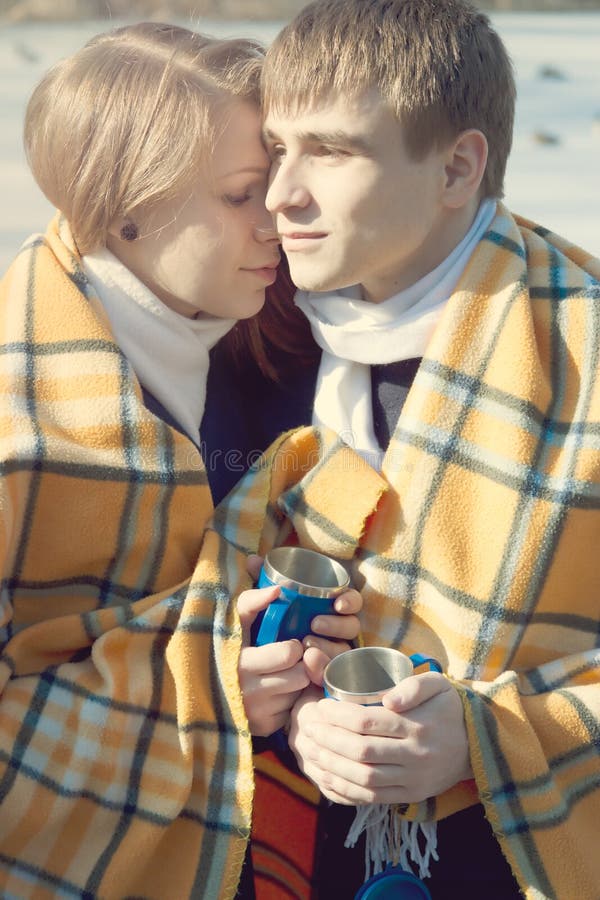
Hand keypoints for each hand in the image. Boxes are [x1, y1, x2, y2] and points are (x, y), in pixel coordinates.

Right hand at [237, 580, 309, 736]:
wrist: (200, 688)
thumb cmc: (224, 647)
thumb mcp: (232, 620)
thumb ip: (252, 601)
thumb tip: (278, 589)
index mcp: (241, 663)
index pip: (289, 653)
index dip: (293, 646)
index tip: (287, 643)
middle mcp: (248, 693)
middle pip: (300, 676)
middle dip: (299, 665)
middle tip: (289, 660)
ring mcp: (256, 714)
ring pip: (298, 694)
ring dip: (295, 684)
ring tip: (280, 675)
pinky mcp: (262, 729)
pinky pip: (291, 712)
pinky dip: (288, 702)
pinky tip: (276, 692)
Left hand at [246, 554, 362, 688]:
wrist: (254, 675)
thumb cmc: (262, 632)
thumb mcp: (257, 609)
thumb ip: (259, 585)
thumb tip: (254, 560)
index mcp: (327, 609)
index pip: (350, 602)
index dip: (350, 601)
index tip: (338, 603)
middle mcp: (335, 632)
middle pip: (351, 626)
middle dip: (337, 624)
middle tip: (314, 624)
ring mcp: (332, 656)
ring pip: (343, 652)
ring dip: (328, 648)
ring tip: (306, 646)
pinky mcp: (325, 678)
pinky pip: (332, 675)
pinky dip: (322, 670)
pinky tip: (309, 667)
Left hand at [288, 674, 471, 804]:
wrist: (475, 745)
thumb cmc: (448, 708)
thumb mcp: (439, 685)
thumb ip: (414, 685)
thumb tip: (389, 699)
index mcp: (418, 725)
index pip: (368, 720)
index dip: (338, 715)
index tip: (320, 706)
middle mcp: (415, 755)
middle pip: (361, 750)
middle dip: (328, 739)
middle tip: (308, 726)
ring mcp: (412, 779)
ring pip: (364, 777)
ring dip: (331, 765)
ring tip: (310, 749)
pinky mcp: (409, 795)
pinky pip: (371, 797)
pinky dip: (345, 789)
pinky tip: (326, 776)